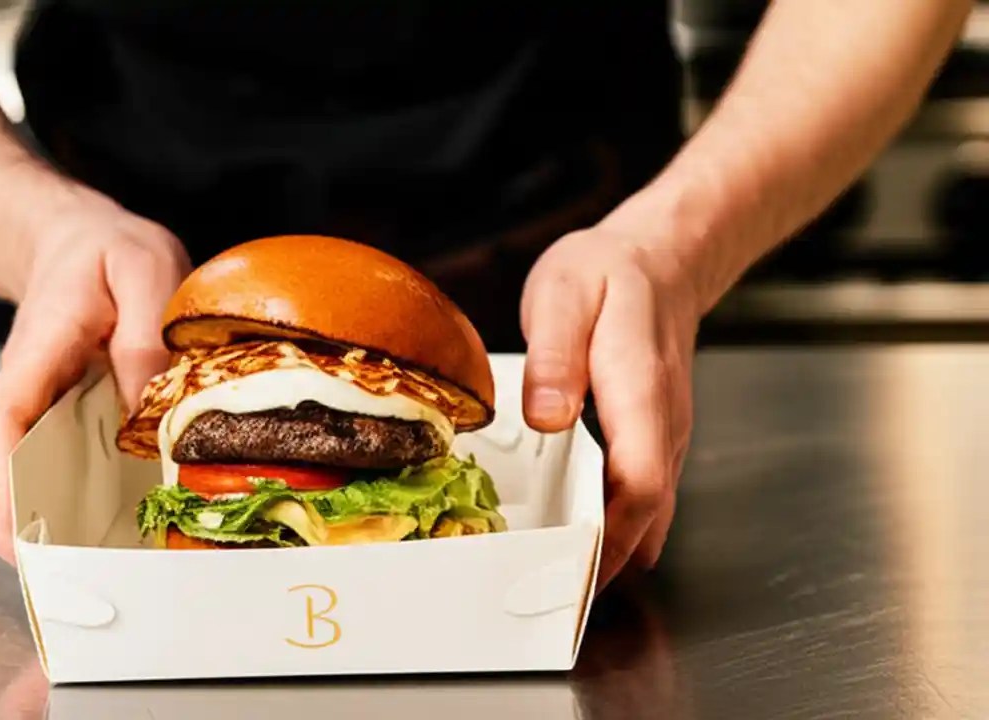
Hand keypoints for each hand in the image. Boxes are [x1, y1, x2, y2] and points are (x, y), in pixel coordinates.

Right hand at [0, 205, 190, 563]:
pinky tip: (131, 529)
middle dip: (35, 530)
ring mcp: (45, 408)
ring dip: (66, 524)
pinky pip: (72, 466)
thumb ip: (144, 331)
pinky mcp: (69, 418)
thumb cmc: (108, 252)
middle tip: (77, 583)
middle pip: (13, 471)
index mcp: (36, 352)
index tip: (16, 541)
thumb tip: (148, 406)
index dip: (5, 485)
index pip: (4, 421)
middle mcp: (29, 391)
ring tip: (108, 572)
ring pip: (42, 477)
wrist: (79, 242)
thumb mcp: (142, 267)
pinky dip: (93, 500)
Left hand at [520, 224, 699, 589]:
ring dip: (612, 555)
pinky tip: (582, 550)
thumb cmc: (606, 276)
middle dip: (606, 564)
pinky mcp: (653, 441)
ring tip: (559, 591)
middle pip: (648, 515)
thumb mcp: (565, 294)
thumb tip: (547, 417)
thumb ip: (556, 354)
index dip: (612, 537)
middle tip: (551, 603)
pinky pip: (642, 499)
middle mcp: (663, 426)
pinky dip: (617, 531)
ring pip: (650, 513)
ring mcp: (664, 437)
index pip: (639, 482)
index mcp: (640, 391)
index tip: (574, 572)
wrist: (658, 261)